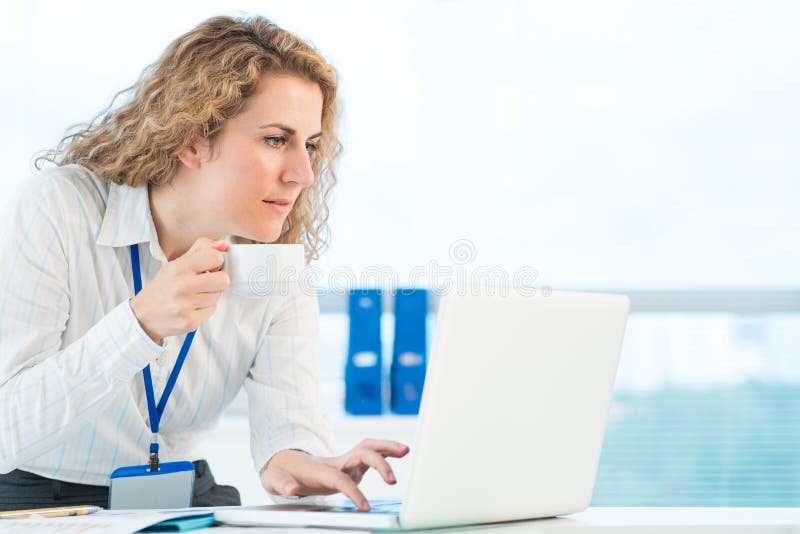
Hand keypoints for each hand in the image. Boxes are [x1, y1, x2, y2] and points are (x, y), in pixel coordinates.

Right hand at [129, 237, 229, 343]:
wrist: (143, 316)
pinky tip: (192, 307)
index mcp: (178, 268)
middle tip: (206, 282)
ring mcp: (186, 305)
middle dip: (218, 280)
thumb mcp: (175, 264)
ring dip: (210, 295)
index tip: (210, 267)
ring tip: (194, 296)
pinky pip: (212, 310)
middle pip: (223, 280)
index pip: (215, 257)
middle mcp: (182, 286)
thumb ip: (200, 250)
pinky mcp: (190, 321)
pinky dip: (205, 308)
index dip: (216, 262)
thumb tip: (224, 245)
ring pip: (218, 296)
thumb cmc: (162, 288)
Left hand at [260, 439, 409, 511]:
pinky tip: (401, 452)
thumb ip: (282, 484)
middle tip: (392, 480)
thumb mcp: (274, 479)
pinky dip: (387, 452)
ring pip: (369, 448)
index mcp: (321, 469)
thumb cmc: (281, 472)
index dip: (353, 492)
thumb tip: (290, 489)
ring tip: (406, 450)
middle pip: (361, 454)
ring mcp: (345, 461)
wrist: (285, 461)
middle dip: (378, 464)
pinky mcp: (351, 464)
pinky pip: (372, 454)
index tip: (365, 507)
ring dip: (387, 447)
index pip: (342, 479)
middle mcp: (337, 462)